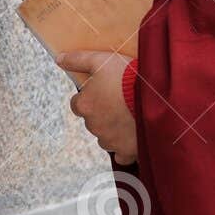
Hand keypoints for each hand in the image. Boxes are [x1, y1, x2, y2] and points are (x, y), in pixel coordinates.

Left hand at [58, 50, 137, 165]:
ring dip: (113, 130)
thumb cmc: (127, 76)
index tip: (102, 92)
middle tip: (119, 101)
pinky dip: (125, 148)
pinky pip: (121, 155)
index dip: (89, 98)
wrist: (155, 95)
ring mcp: (110, 140)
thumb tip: (59, 60)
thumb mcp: (101, 60)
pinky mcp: (126, 150)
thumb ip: (77, 60)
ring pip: (105, 138)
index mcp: (85, 105)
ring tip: (130, 116)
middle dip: (102, 113)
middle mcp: (93, 125)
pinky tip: (134, 137)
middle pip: (92, 121)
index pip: (77, 104)